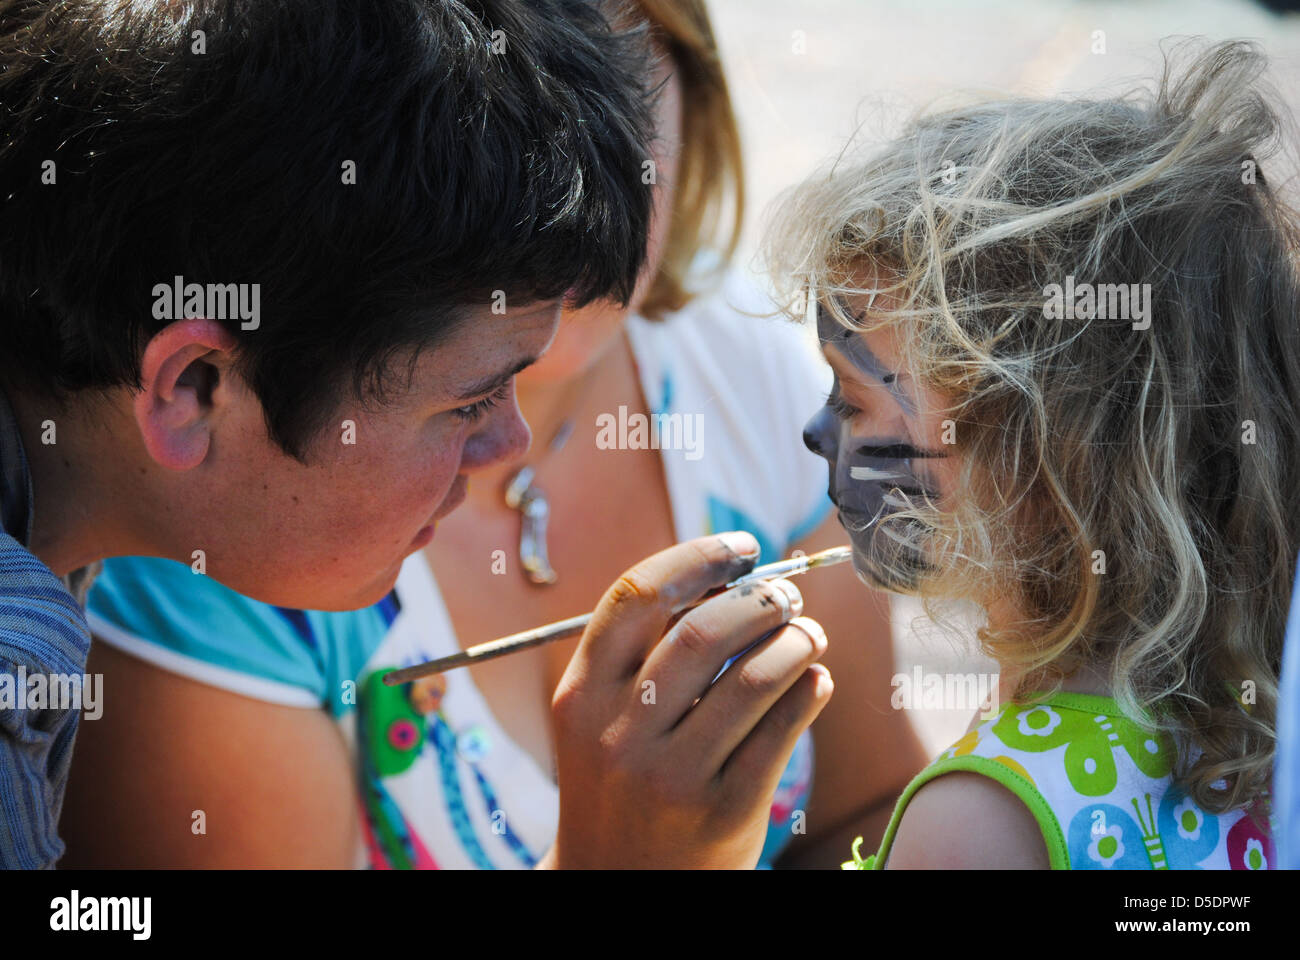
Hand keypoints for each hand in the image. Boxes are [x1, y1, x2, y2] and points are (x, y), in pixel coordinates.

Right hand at [545, 531, 832, 868]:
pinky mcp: (723, 812)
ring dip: (796, 641)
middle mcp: (619, 734)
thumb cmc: (619, 783)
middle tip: (787, 596)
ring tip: (808, 635)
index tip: (740, 546)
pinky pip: (782, 730)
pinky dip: (809, 690)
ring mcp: (672, 777)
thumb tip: (728, 576)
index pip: (636, 596)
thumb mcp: (600, 720)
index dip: (696, 557)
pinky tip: (814, 682)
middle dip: (760, 599)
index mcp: (581, 696)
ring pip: (753, 678)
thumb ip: (642, 653)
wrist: (615, 885)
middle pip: (702, 630)